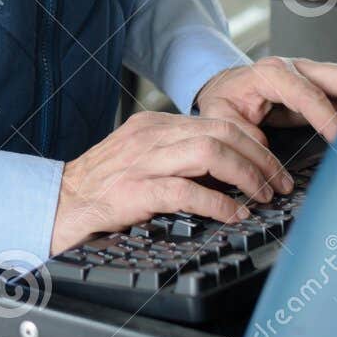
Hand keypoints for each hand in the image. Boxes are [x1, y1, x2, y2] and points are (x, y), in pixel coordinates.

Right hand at [50, 111, 294, 254]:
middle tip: (279, 182)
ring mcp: (143, 161)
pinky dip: (220, 203)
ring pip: (212, 154)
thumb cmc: (99, 186)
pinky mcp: (137, 190)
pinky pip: (188, 191)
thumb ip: (175, 154)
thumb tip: (224, 166)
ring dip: (248, 176)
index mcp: (154, 124)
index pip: (218, 122)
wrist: (56, 203)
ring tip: (263, 196)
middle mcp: (151, 136)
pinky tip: (234, 215)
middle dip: (261, 158)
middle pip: (223, 133)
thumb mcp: (139, 156)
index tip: (270, 163)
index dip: (253, 142)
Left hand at [194, 56, 336, 142]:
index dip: (328, 118)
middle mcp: (298, 68)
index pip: (309, 95)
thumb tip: (262, 147)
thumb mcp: (219, 116)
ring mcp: (313, 74)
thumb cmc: (225, 99)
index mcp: (272, 74)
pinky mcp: (322, 85)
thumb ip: (241, 132)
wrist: (225, 86)